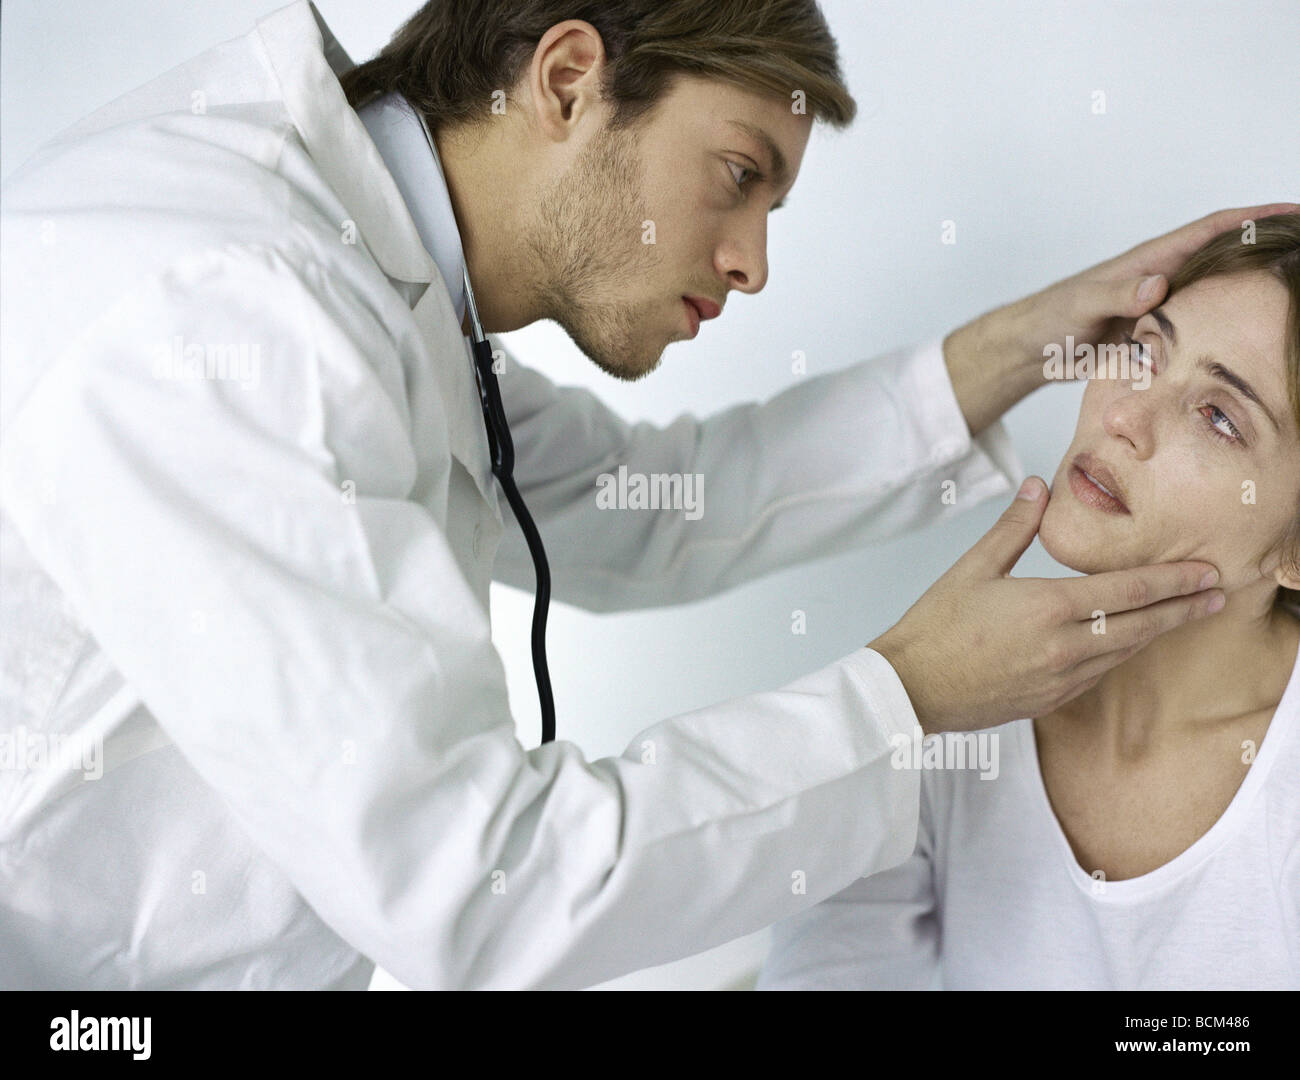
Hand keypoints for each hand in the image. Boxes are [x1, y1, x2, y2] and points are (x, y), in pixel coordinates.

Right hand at [867, 477, 1224, 733]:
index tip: (1204, 571)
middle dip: (1182, 608)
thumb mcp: (971, 568)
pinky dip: (1121, 654)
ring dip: (1156, 632)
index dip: (1172, 580)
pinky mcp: (1049, 700)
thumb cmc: (935, 628)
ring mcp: (1059, 678)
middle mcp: (1063, 647)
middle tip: (1216, 594)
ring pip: (1123, 652)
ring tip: (1182, 615)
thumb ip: (1013, 527)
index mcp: (1047, 607)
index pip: (1128, 589)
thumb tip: (1037, 487)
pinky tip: (1128, 644)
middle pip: (1140, 625)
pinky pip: (1098, 674)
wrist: (911, 689)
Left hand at [1004, 202, 1299, 368]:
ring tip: (1293, 284)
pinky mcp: (1157, 331)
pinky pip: (1201, 322)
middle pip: (1226, 254)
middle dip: (1266, 245)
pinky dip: (1226, 321)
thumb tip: (1159, 284)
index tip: (1293, 211)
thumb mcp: (1082, 304)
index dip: (1253, 217)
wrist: (1032, 347)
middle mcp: (1163, 278)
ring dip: (1252, 286)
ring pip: (1217, 289)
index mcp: (1151, 261)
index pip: (1212, 229)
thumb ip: (1117, 295)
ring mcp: (1162, 304)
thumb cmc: (1051, 318)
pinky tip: (1250, 332)